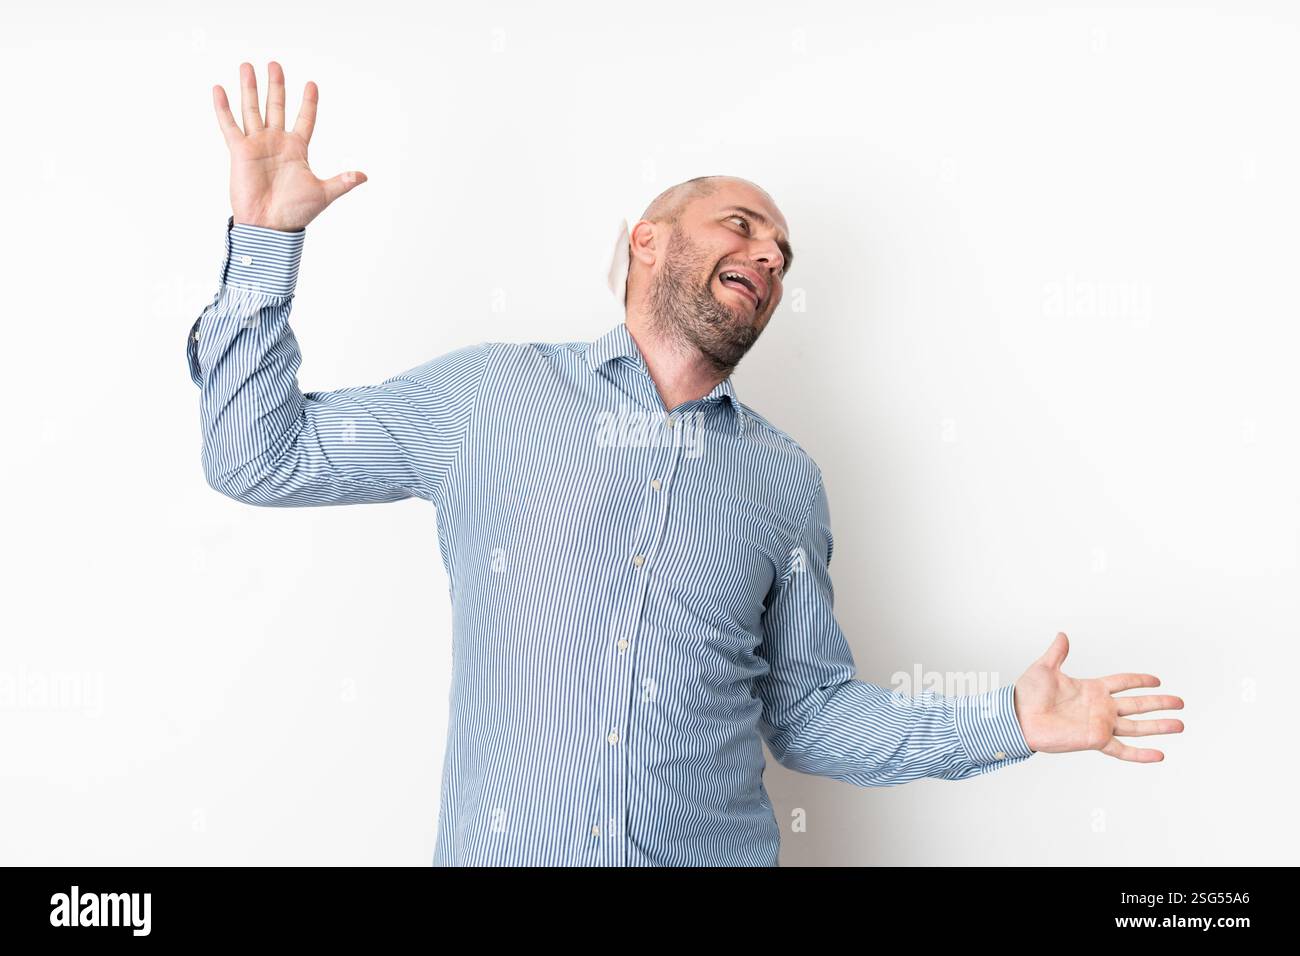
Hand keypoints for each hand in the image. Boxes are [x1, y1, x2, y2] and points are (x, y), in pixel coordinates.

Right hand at [212, 61, 365, 231]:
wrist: (270, 226)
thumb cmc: (295, 213)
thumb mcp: (323, 194)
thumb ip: (342, 182)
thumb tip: (363, 176)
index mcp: (297, 149)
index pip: (305, 119)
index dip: (308, 102)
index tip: (311, 84)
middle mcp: (277, 142)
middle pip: (277, 107)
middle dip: (276, 86)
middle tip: (275, 64)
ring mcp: (257, 144)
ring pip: (252, 109)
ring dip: (250, 88)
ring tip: (247, 65)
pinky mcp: (239, 151)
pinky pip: (230, 125)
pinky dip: (223, 108)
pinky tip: (220, 89)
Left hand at [1012, 632, 1184, 761]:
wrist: (1017, 717)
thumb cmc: (1026, 694)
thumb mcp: (1044, 668)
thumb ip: (1057, 653)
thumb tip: (1062, 635)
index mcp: (1091, 689)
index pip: (1123, 682)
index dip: (1139, 680)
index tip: (1157, 680)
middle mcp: (1100, 707)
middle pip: (1137, 704)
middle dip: (1159, 703)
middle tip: (1180, 702)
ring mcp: (1100, 725)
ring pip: (1136, 726)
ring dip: (1158, 726)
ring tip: (1180, 725)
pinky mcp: (1095, 740)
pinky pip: (1123, 750)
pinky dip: (1141, 754)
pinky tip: (1159, 754)